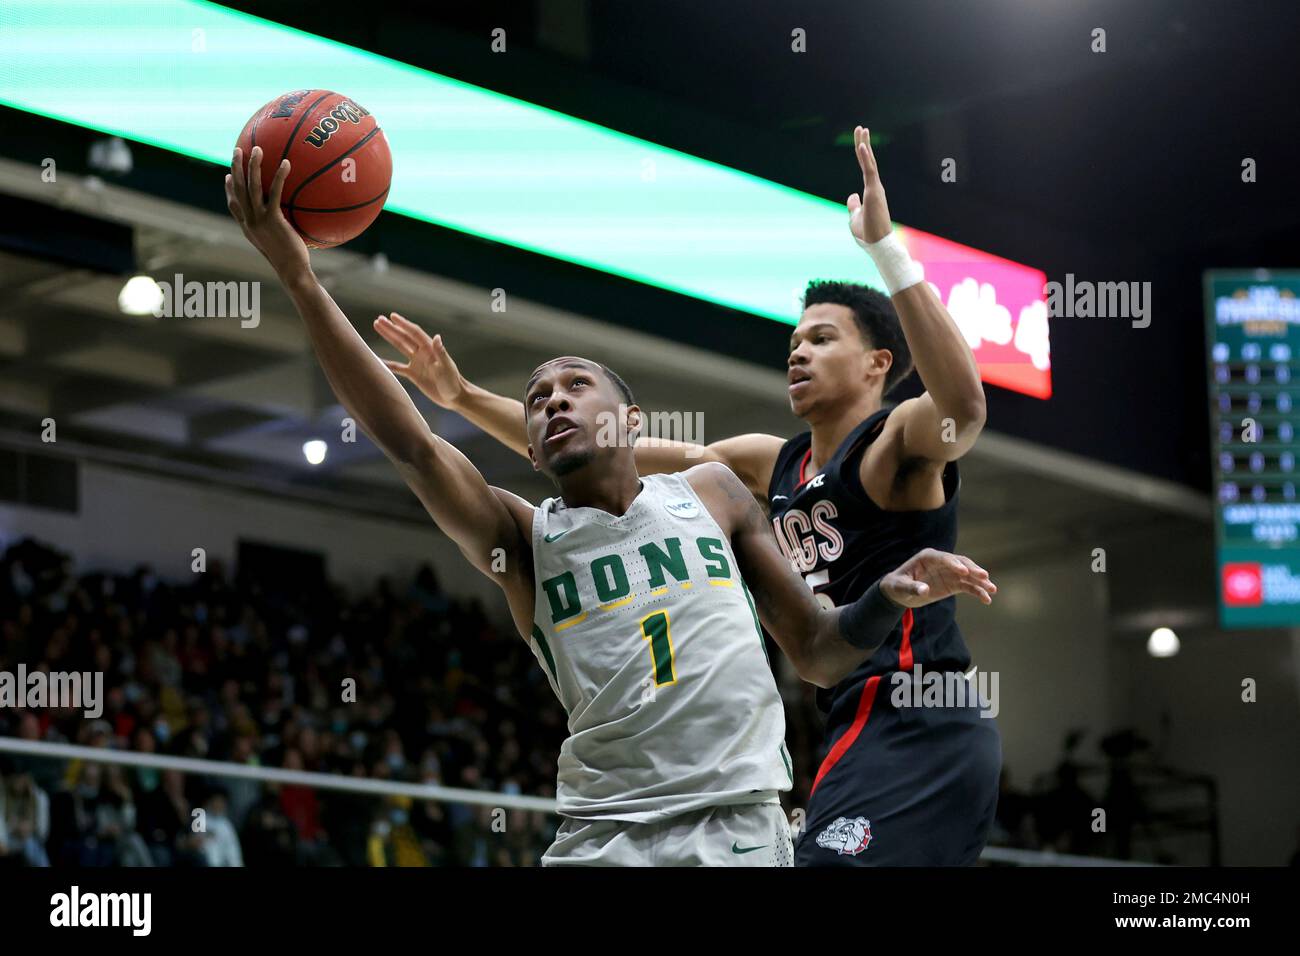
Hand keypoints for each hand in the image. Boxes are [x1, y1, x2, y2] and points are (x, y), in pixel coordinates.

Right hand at [225, 146, 310, 278]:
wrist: (292, 271)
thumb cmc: (291, 261)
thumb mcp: (279, 245)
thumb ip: (278, 232)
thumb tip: (288, 225)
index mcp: (248, 227)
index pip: (234, 205)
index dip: (229, 190)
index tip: (228, 177)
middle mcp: (250, 221)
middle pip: (238, 189)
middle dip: (236, 168)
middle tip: (237, 150)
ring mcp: (259, 220)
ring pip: (252, 187)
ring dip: (253, 166)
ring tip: (257, 149)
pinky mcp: (273, 220)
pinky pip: (275, 193)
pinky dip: (279, 176)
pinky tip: (286, 163)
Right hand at [373, 312, 466, 408]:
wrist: (454, 397)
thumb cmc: (453, 382)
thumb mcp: (447, 368)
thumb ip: (441, 353)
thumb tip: (437, 337)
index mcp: (430, 349)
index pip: (414, 333)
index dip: (403, 324)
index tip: (392, 316)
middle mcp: (422, 353)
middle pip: (404, 337)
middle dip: (392, 328)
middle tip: (379, 319)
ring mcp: (417, 363)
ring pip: (400, 347)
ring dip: (389, 337)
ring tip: (378, 327)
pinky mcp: (414, 374)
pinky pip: (397, 367)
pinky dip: (388, 363)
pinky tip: (377, 360)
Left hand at [846, 125, 893, 245]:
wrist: (877, 244)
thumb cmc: (868, 234)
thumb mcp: (855, 218)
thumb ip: (853, 206)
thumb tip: (851, 196)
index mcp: (871, 192)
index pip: (866, 168)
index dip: (862, 154)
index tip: (860, 141)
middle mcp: (875, 187)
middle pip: (868, 161)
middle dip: (863, 143)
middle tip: (860, 128)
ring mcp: (875, 188)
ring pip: (869, 162)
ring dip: (864, 145)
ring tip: (861, 129)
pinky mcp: (874, 191)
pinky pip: (869, 170)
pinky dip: (865, 157)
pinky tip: (861, 145)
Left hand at [881, 548, 995, 607]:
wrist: (900, 592)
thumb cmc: (897, 586)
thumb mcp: (900, 587)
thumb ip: (912, 588)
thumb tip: (924, 590)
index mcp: (928, 557)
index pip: (944, 558)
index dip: (955, 564)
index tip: (964, 572)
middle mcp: (942, 562)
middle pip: (961, 563)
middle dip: (973, 570)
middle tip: (985, 577)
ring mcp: (950, 572)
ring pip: (969, 575)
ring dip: (981, 582)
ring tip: (992, 590)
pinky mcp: (954, 583)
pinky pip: (968, 587)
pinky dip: (978, 592)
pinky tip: (987, 600)